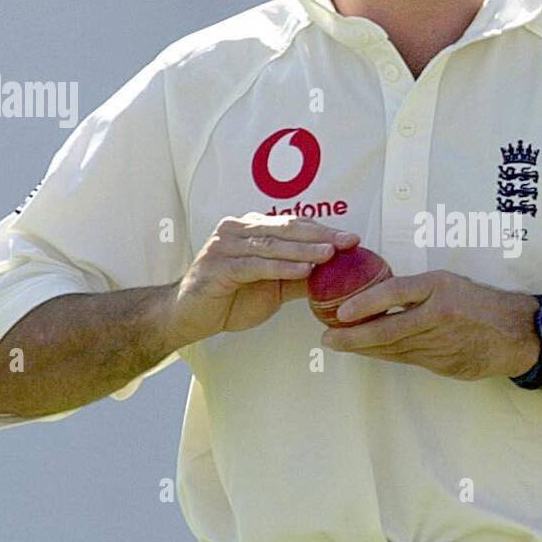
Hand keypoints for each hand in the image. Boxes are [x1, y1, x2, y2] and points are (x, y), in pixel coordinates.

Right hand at [162, 214, 358, 348]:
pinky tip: (303, 271)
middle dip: (320, 235)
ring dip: (303, 249)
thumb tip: (338, 273)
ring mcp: (224, 246)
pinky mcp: (217, 267)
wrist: (188, 316)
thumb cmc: (230, 297)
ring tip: (330, 254)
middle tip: (348, 242)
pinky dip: (281, 268)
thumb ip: (300, 275)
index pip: (293, 224)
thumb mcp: (273, 286)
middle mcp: (236, 230)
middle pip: (285, 229)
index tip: (352, 238)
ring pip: (272, 245)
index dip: (324, 230)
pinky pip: (255, 265)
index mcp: (250, 228)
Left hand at [320, 271, 537, 381]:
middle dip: (352, 337)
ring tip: (339, 345)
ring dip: (363, 349)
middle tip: (327, 338)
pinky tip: (368, 353)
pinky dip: (385, 356)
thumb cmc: (480, 302)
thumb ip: (417, 291)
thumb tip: (375, 298)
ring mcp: (442, 343)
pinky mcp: (444, 363)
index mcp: (440, 287)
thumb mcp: (450, 284)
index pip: (395, 292)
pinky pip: (407, 359)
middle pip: (387, 330)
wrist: (517, 333)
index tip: (340, 312)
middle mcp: (439, 315)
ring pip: (393, 349)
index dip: (365, 304)